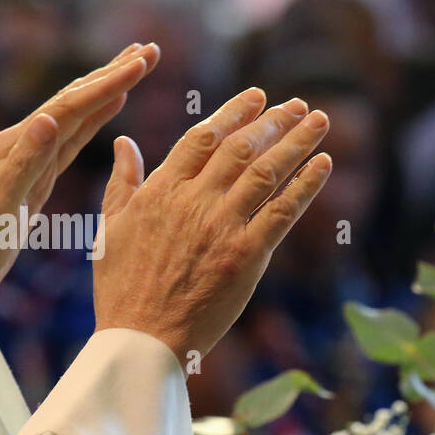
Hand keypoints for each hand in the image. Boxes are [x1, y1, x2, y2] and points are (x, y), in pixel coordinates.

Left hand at [0, 43, 160, 311]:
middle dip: (113, 73)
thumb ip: (23, 162)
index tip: (140, 63)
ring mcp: (32, 158)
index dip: (107, 83)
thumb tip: (49, 119)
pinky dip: (95, 119)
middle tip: (148, 50)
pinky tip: (109, 108)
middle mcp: (25, 143)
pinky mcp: (38, 176)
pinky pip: (74, 139)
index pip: (70, 107)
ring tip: (135, 67)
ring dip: (107, 89)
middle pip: (75, 99)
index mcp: (17, 147)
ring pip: (77, 114)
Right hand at [92, 88, 330, 365]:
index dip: (234, 113)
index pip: (203, 137)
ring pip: (265, 171)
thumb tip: (124, 142)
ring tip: (319, 121)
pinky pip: (282, 212)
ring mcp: (222, 227)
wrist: (141, 337)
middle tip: (301, 104)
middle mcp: (194, 201)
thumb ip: (123, 182)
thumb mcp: (110, 228)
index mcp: (161, 191)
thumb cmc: (122, 288)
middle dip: (274, 121)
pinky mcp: (246, 256)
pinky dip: (305, 185)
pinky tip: (323, 165)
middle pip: (241, 148)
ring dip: (296, 142)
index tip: (258, 96)